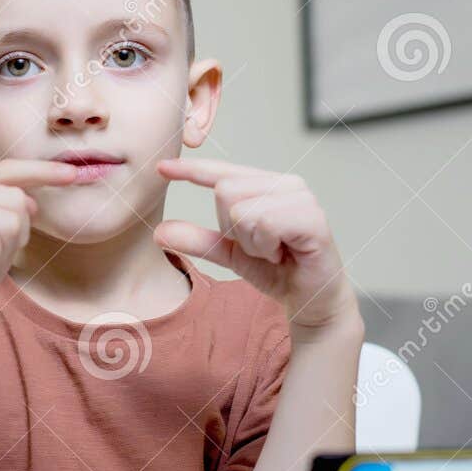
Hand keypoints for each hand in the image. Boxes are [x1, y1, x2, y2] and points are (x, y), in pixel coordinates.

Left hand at [154, 158, 358, 335]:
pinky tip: (282, 253)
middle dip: (233, 230)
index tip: (161, 168)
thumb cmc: (278, 272)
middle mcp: (288, 184)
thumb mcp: (230, 254)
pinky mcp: (312, 218)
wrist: (311, 303)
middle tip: (261, 248)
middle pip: (225, 190)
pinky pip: (263, 222)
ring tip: (274, 252)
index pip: (223, 172)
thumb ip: (198, 240)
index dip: (192, 170)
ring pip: (240, 208)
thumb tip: (158, 231)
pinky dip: (264, 245)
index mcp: (269, 185)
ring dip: (251, 242)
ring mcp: (302, 198)